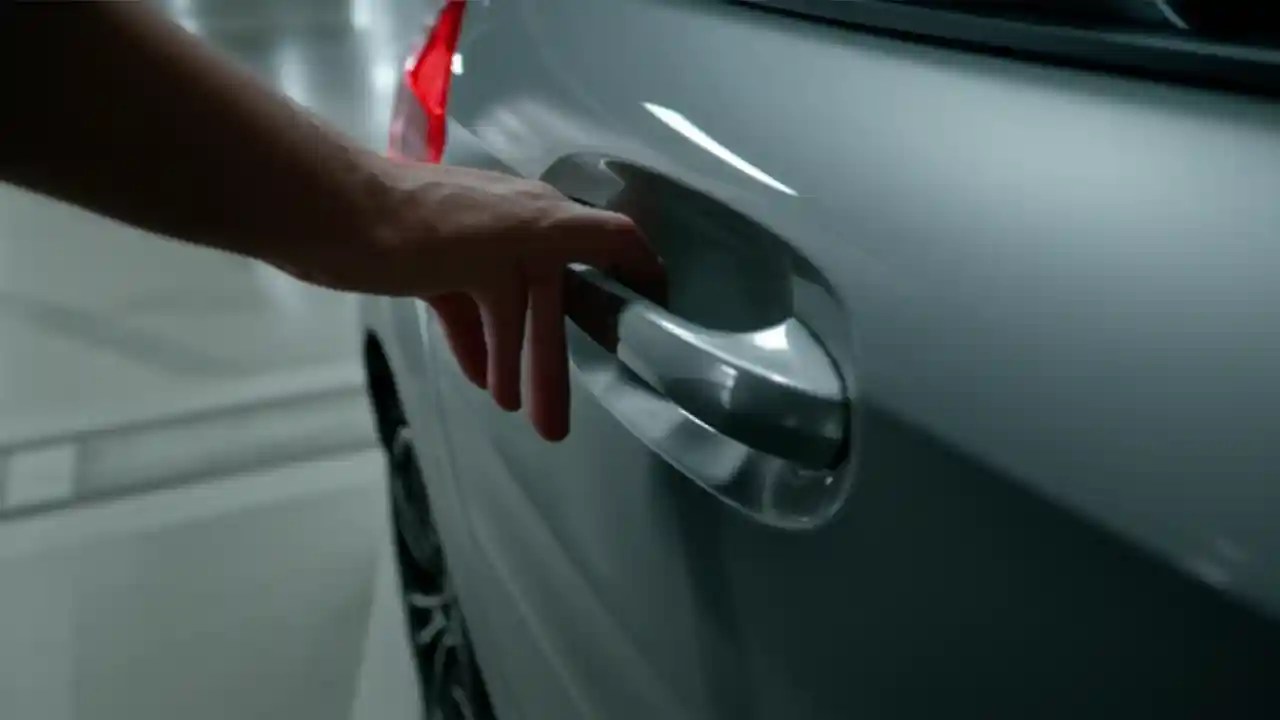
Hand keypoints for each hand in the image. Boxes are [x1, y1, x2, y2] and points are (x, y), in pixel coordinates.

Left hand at [286, 158, 663, 441]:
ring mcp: (473, 251)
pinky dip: (478, 346)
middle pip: (550, 305)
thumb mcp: (517, 231)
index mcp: (542, 217)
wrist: (329, 215)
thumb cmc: (424, 228)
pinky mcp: (433, 268)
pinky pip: (469, 313)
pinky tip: (484, 383)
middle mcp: (516, 230)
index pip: (609, 242)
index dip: (637, 271)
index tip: (657, 312)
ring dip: (516, 366)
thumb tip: (632, 244)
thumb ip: (578, 235)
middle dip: (553, 368)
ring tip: (523, 419)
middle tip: (556, 429)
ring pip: (508, 317)